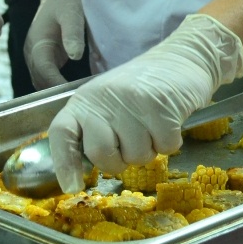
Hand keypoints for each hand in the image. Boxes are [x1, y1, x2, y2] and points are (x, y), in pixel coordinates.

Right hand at [24, 0, 84, 88]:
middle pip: (39, 79)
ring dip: (54, 90)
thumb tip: (75, 56)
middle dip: (55, 90)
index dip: (55, 82)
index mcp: (37, 41)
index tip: (71, 92)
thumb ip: (73, 33)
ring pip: (40, 81)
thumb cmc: (66, 1)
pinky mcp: (43, 58)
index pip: (43, 69)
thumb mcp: (72, 13)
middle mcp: (32, 51)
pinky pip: (45, 77)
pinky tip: (70, 89)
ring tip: (75, 96)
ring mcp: (35, 56)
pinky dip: (55, 85)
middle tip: (77, 98)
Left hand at [48, 14, 242, 192]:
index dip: (64, 164)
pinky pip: (165, 148)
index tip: (73, 186)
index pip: (62, 132)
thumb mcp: (107, 103)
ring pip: (137, 157)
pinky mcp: (161, 107)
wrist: (181, 57)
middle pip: (101, 154)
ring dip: (149, 149)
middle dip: (118, 162)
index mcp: (85, 100)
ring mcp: (133, 102)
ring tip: (152, 125)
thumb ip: (94, 130)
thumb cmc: (141, 87)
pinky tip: (169, 121)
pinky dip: (170, 141)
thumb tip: (81, 172)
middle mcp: (104, 100)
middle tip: (130, 146)